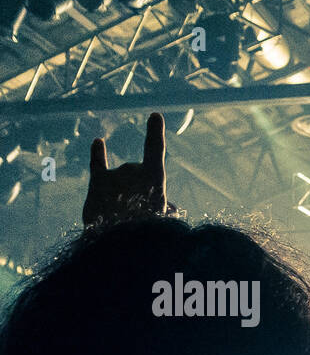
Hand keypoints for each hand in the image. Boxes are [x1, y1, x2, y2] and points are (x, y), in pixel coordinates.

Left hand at [82, 111, 174, 226]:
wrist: (117, 239)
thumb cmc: (146, 230)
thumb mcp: (161, 219)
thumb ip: (163, 209)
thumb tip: (167, 208)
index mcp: (153, 176)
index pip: (155, 148)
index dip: (154, 132)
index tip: (154, 115)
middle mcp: (132, 168)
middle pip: (140, 179)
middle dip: (142, 196)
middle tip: (143, 219)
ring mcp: (114, 174)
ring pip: (125, 184)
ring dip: (127, 198)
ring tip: (128, 221)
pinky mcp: (98, 182)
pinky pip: (98, 162)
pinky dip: (98, 152)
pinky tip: (98, 141)